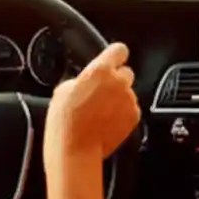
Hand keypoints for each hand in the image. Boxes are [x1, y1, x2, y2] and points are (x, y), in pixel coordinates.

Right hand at [44, 42, 139, 171]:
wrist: (76, 149)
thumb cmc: (65, 120)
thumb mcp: (64, 89)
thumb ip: (84, 77)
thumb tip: (89, 79)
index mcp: (101, 69)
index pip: (119, 50)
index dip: (115, 55)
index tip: (112, 59)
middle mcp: (119, 81)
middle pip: (125, 72)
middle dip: (116, 79)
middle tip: (101, 91)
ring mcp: (129, 99)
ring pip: (127, 92)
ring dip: (118, 98)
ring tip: (101, 112)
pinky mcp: (135, 116)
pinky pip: (131, 108)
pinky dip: (123, 112)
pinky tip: (107, 121)